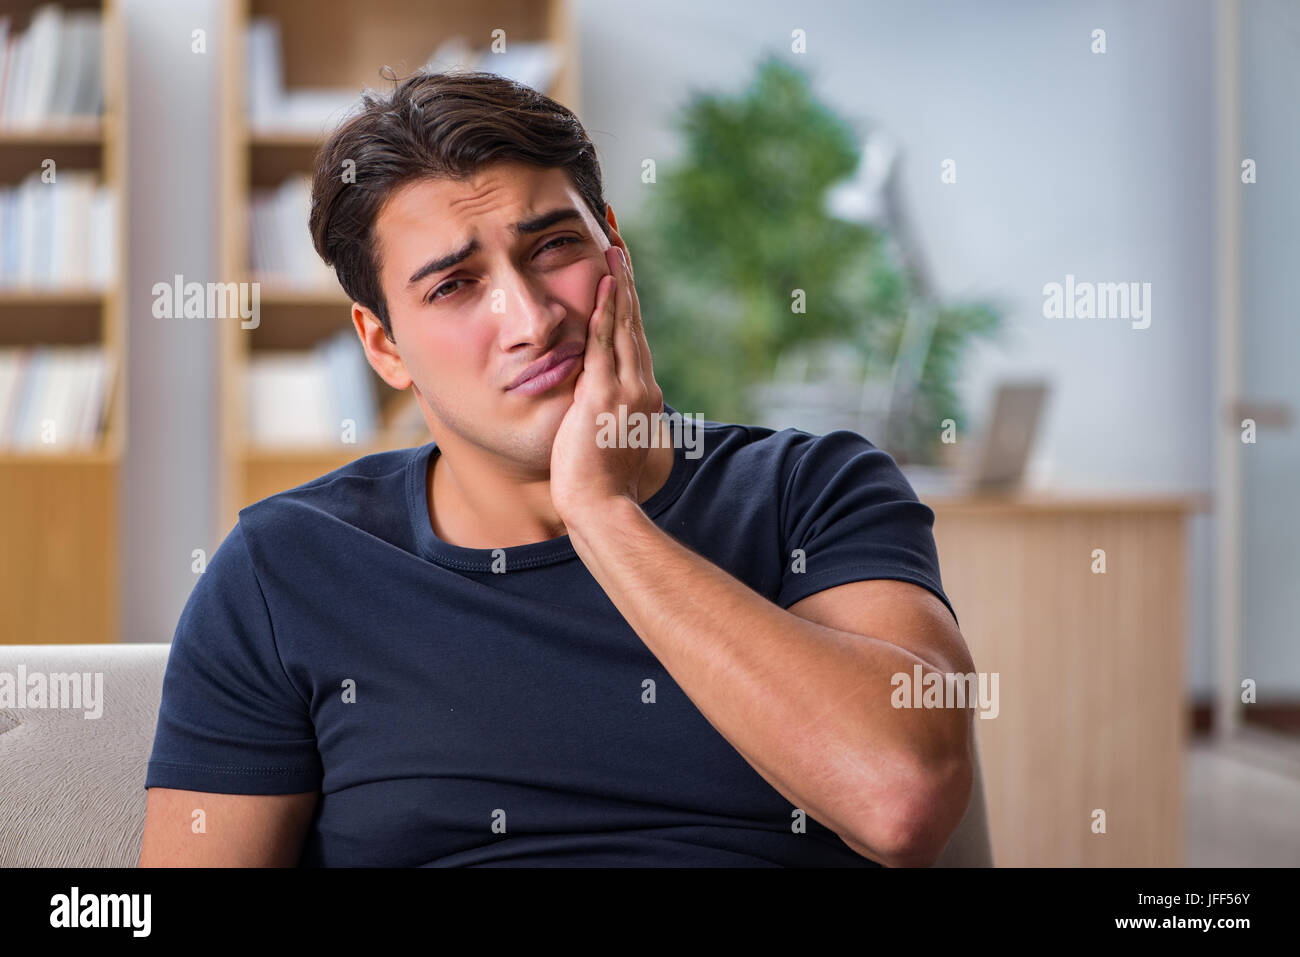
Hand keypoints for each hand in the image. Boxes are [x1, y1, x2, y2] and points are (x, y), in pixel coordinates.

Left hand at [550, 244, 663, 524]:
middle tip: (620, 248)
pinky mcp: (603, 395)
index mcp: (642, 397)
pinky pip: (605, 344)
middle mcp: (640, 387)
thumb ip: (608, 415)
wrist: (603, 507)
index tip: (622, 279)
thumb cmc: (602, 486)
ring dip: (618, 287)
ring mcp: (624, 390)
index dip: (628, 308)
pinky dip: (606, 313)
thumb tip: (598, 404)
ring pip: (622, 327)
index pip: (633, 342)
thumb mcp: (610, 440)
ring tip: (614, 252)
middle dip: (626, 285)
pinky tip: (605, 286)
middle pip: (633, 326)